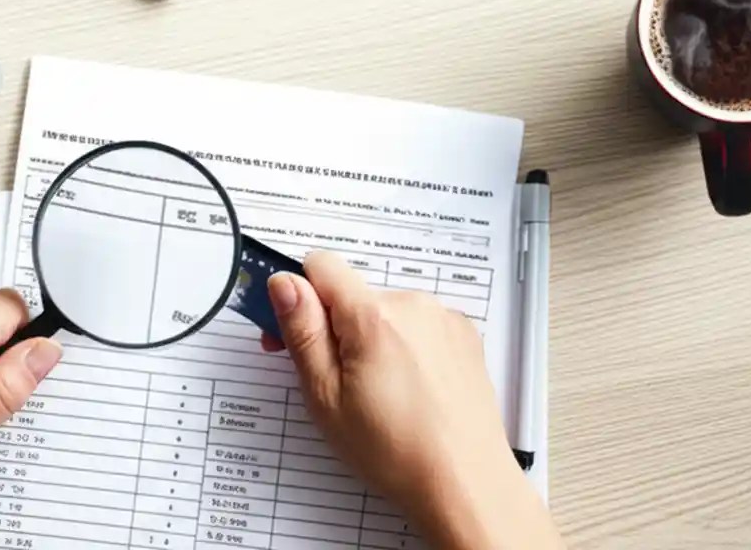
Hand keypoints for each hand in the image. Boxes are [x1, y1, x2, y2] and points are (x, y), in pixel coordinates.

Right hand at [264, 252, 561, 549]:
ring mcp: (443, 319)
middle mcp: (413, 305)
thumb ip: (302, 332)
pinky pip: (417, 326)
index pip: (319, 265)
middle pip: (352, 293)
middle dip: (333, 327)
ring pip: (384, 311)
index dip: (297, 296)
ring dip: (370, 339)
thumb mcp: (326, 397)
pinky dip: (404, 348)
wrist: (466, 485)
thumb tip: (284, 283)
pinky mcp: (463, 337)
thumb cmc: (397, 452)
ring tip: (376, 394)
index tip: (290, 329)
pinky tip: (406, 391)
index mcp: (374, 317)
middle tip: (330, 380)